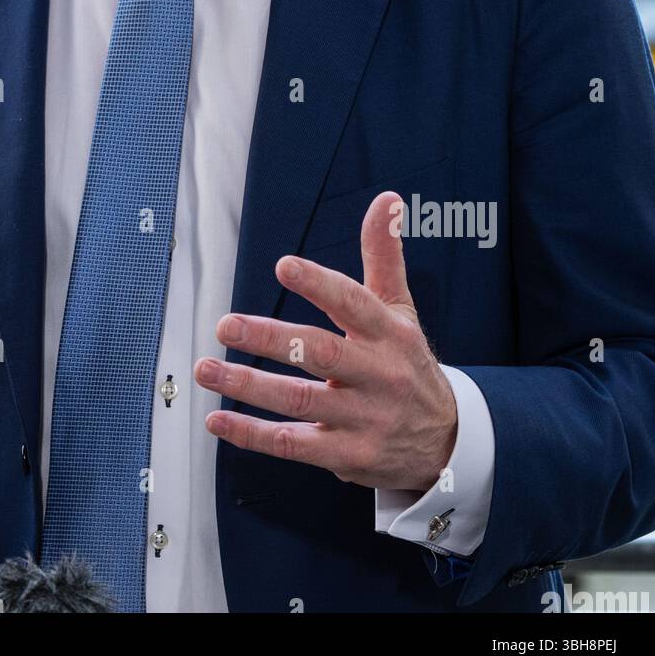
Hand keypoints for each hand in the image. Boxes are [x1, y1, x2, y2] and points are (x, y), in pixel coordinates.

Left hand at [195, 191, 456, 492]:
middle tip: (225, 324)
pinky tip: (218, 420)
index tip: (284, 265)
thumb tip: (386, 200)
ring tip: (207, 369)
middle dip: (269, 337)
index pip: (354, 303)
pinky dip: (252, 434)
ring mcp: (363, 418)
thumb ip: (384, 255)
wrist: (447, 443)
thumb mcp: (402, 309)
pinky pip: (293, 444)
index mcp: (390, 334)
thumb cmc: (409, 365)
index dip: (319, 284)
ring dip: (248, 386)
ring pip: (300, 400)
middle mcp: (378, 374)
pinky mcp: (348, 455)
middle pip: (320, 352)